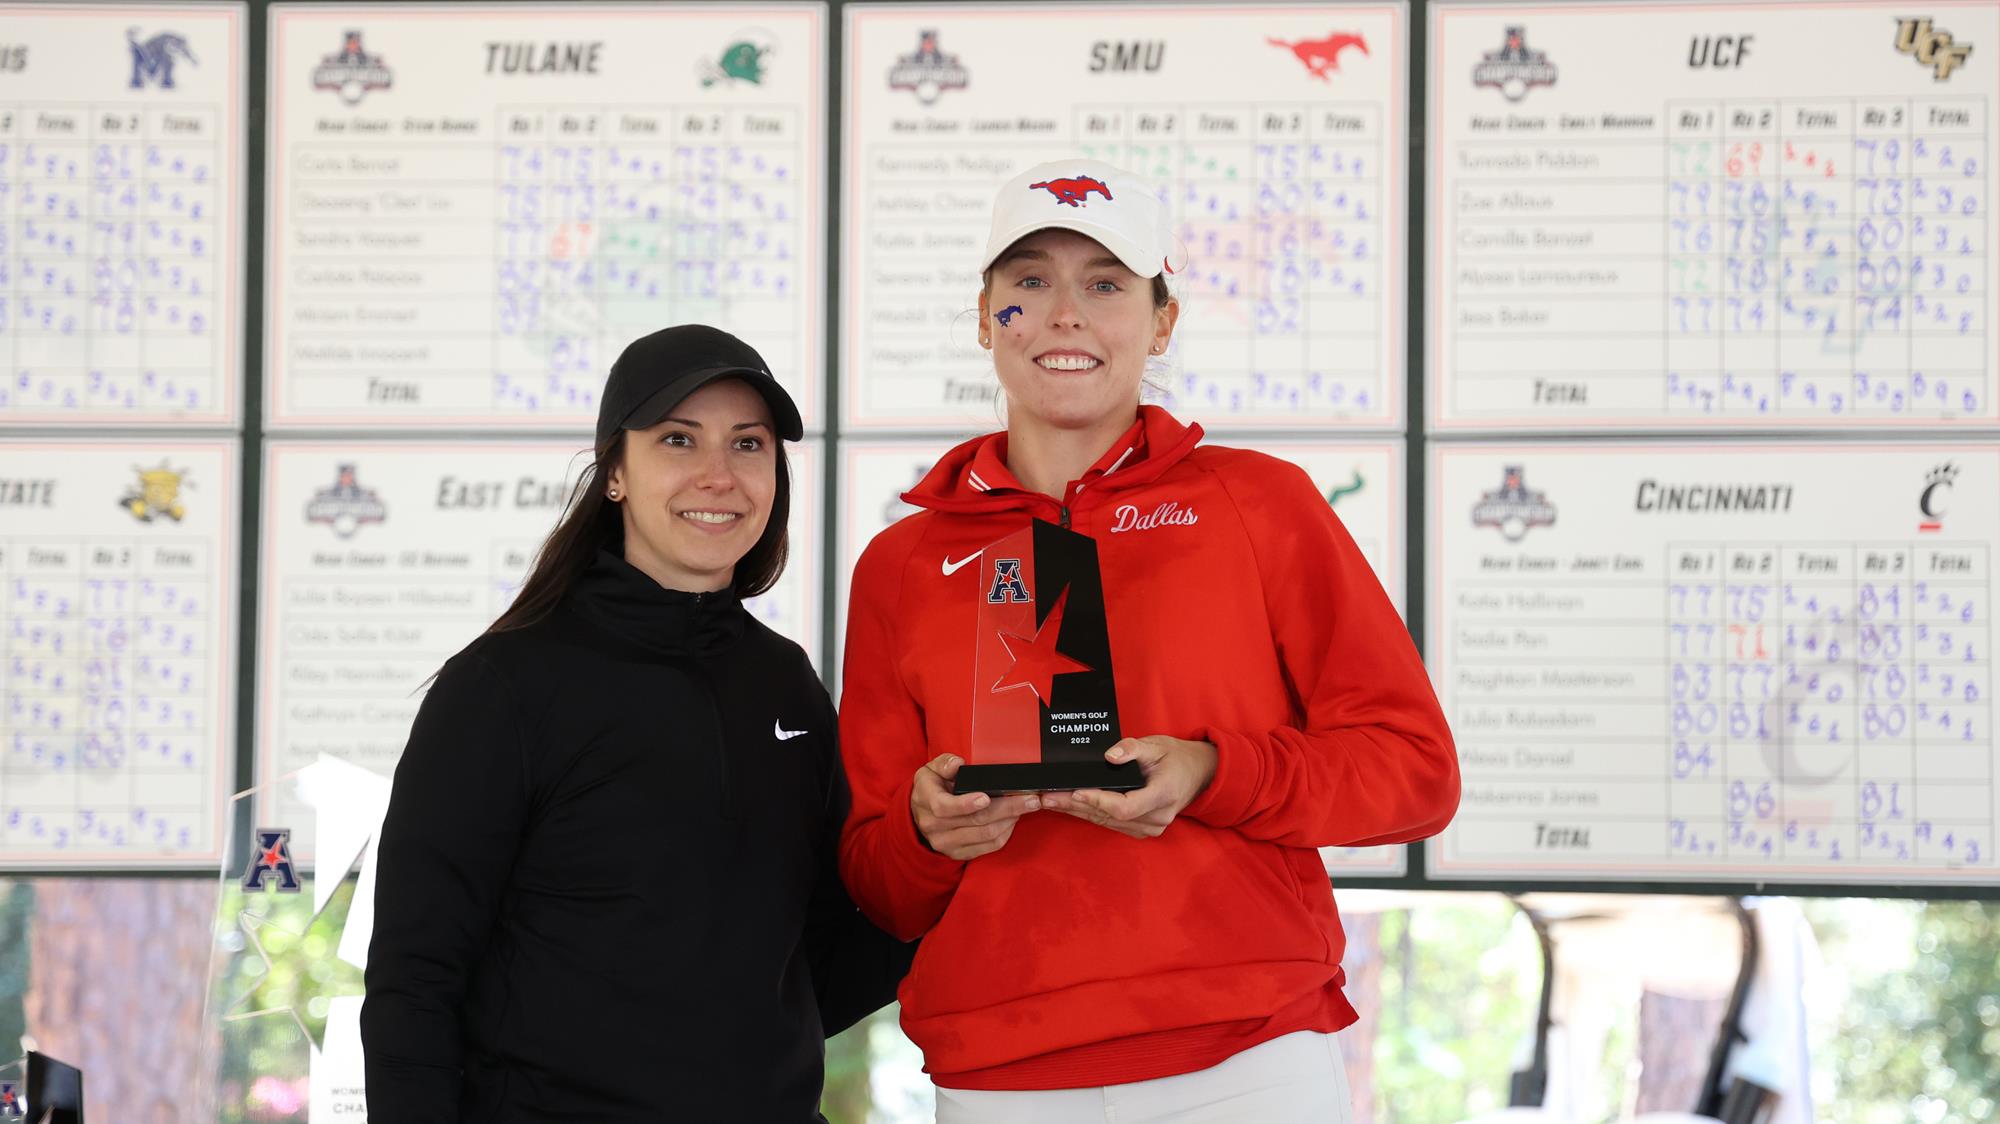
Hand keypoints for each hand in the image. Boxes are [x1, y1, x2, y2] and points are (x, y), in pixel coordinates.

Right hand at [910, 754, 1041, 860]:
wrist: (920, 816)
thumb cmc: (931, 788)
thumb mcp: (931, 770)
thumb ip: (944, 763)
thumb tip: (957, 763)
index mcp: (926, 801)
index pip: (945, 807)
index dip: (966, 804)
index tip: (986, 797)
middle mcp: (935, 826)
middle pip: (976, 821)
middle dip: (1007, 809)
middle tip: (1029, 799)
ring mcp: (947, 843)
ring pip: (986, 835)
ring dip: (1010, 820)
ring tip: (1025, 806)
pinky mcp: (959, 854)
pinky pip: (989, 846)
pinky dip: (1005, 832)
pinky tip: (1013, 819)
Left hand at [1042, 736, 1217, 839]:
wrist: (1198, 774)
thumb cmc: (1176, 757)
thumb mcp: (1157, 744)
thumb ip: (1133, 748)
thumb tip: (1109, 756)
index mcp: (1163, 794)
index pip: (1124, 806)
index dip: (1098, 800)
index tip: (1075, 791)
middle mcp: (1157, 816)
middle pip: (1110, 816)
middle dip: (1076, 805)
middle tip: (1047, 796)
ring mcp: (1151, 827)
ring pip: (1108, 822)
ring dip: (1078, 811)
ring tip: (1051, 801)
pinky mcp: (1144, 829)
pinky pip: (1113, 824)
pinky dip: (1091, 814)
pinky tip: (1071, 807)